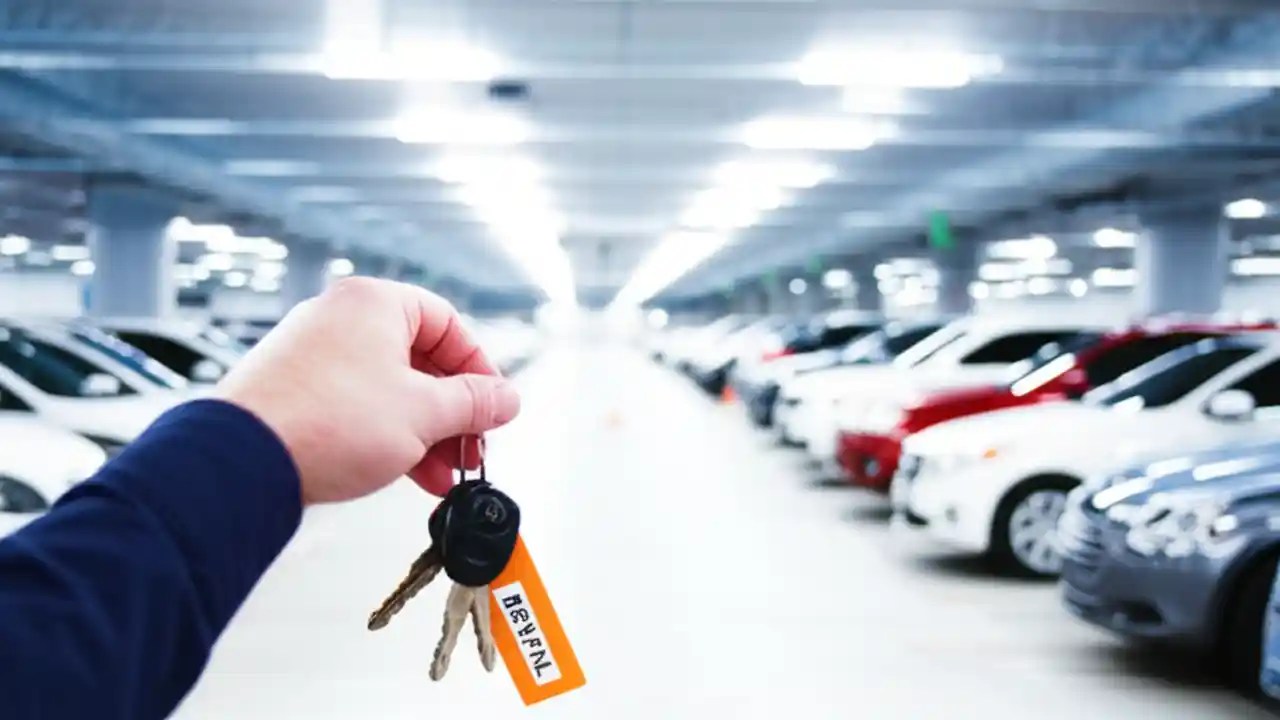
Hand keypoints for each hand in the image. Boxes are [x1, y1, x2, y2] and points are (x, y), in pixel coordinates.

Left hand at [216, 277, 521, 504]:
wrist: (243, 461)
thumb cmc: (325, 422)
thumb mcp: (425, 413)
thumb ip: (474, 403)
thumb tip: (504, 399)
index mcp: (373, 302)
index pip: (448, 323)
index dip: (478, 368)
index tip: (493, 404)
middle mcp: (339, 318)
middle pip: (418, 359)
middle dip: (452, 411)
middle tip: (470, 446)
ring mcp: (311, 355)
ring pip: (387, 388)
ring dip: (423, 432)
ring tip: (440, 473)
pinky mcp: (292, 391)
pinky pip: (355, 406)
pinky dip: (385, 434)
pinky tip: (403, 471)